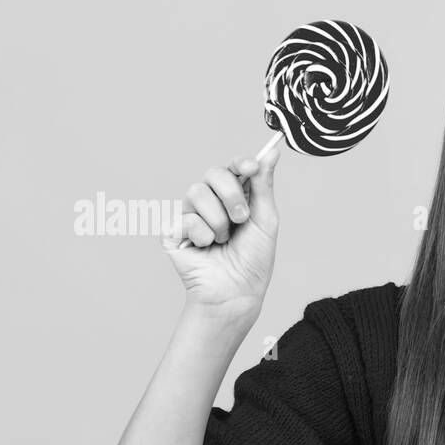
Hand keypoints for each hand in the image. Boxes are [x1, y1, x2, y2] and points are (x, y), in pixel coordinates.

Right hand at [162, 147, 281, 314]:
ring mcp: (191, 215)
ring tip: (224, 240)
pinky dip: (203, 235)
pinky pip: (185, 218)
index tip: (251, 167)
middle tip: (241, 219)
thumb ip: (264, 185)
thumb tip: (271, 152)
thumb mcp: (265, 220)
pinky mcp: (173, 231)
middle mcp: (211, 202)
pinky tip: (206, 249)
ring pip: (196, 192)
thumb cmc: (253, 260)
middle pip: (213, 173)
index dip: (240, 163)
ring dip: (219, 220)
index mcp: (234, 197)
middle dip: (231, 195)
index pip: (233, 168)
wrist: (236, 292)